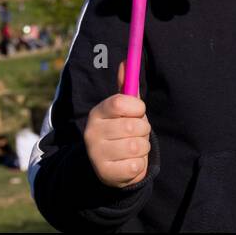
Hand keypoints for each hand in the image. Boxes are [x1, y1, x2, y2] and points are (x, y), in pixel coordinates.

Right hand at [84, 62, 151, 187]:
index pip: (121, 102)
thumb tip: (126, 60)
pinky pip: (136, 166)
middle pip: (134, 126)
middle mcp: (92, 133)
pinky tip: (129, 163)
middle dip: (143, 130)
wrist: (109, 166)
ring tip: (132, 149)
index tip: (138, 112)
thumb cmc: (121, 131)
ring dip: (142, 148)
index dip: (137, 108)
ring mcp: (96, 154)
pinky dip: (138, 165)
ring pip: (137, 146)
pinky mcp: (105, 174)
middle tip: (135, 134)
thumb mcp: (123, 110)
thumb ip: (126, 87)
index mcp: (98, 113)